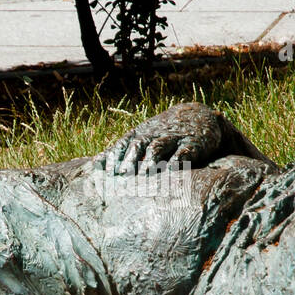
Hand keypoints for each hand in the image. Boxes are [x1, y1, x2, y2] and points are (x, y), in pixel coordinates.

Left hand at [96, 103, 222, 174]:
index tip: (104, 172)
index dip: (113, 157)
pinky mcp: (192, 145)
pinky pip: (183, 153)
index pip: (122, 144)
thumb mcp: (143, 136)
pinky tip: (170, 173)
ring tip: (143, 176)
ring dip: (149, 162)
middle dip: (128, 161)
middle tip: (120, 177)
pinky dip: (176, 162)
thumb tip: (95, 164)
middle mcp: (154, 135)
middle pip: (138, 146)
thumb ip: (121, 150)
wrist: (199, 116)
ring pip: (158, 148)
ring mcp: (173, 139)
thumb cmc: (164, 133)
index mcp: (141, 134)